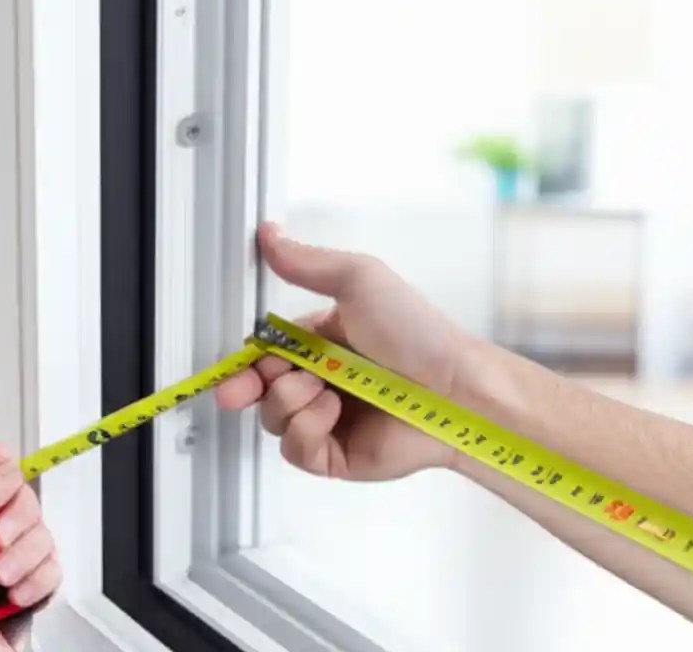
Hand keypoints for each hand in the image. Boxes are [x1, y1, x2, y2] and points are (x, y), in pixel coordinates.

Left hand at [0, 443, 60, 651]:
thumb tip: (3, 472)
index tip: (4, 469)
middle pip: (13, 493)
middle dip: (16, 516)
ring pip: (37, 528)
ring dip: (27, 555)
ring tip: (2, 581)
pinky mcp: (23, 587)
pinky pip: (52, 562)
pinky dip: (39, 580)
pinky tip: (15, 600)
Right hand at [215, 222, 471, 480]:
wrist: (455, 389)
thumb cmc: (418, 334)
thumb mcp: (359, 280)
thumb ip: (307, 263)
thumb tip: (269, 235)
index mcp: (322, 343)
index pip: (267, 355)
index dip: (246, 362)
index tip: (237, 365)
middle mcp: (324, 383)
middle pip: (262, 390)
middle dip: (250, 387)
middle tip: (247, 386)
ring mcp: (329, 421)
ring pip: (274, 419)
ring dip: (288, 401)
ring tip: (322, 389)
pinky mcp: (338, 456)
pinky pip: (295, 450)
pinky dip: (305, 429)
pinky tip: (331, 412)